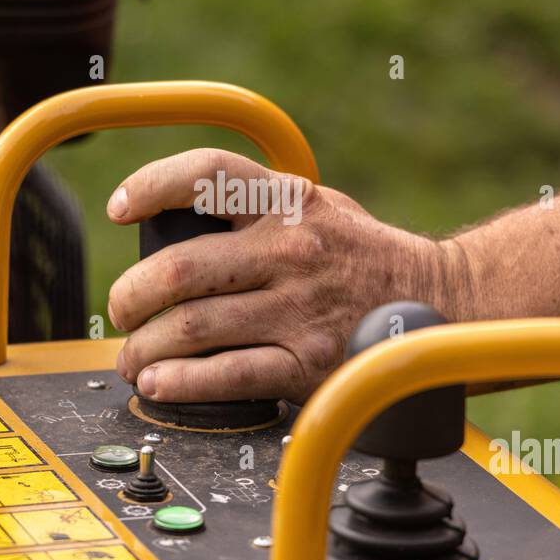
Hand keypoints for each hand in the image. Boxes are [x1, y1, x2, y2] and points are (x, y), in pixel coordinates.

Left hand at [106, 148, 462, 403]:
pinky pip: (226, 374)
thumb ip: (258, 207)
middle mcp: (290, 251)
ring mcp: (298, 309)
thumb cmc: (363, 257)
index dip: (151, 185)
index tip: (121, 208)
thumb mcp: (320, 207)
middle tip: (123, 311)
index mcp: (289, 202)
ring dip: (145, 347)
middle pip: (178, 268)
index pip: (206, 175)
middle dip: (131, 295)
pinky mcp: (307, 363)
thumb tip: (176, 217)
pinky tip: (160, 383)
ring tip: (133, 357)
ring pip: (192, 327)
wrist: (439, 306)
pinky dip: (180, 382)